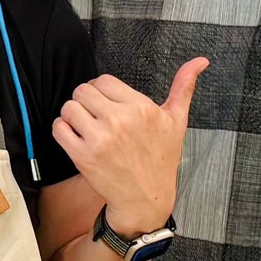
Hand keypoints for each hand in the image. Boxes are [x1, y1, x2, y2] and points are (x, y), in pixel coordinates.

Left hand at [52, 57, 206, 237]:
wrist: (146, 199)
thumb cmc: (161, 160)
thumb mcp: (176, 121)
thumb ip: (184, 86)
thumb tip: (201, 61)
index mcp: (140, 108)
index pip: (104, 81)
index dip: (102, 90)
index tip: (107, 104)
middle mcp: (120, 121)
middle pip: (82, 90)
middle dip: (85, 101)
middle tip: (95, 115)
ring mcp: (100, 139)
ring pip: (68, 107)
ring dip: (73, 116)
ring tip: (86, 127)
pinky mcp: (83, 156)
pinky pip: (59, 129)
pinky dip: (63, 131)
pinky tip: (77, 138)